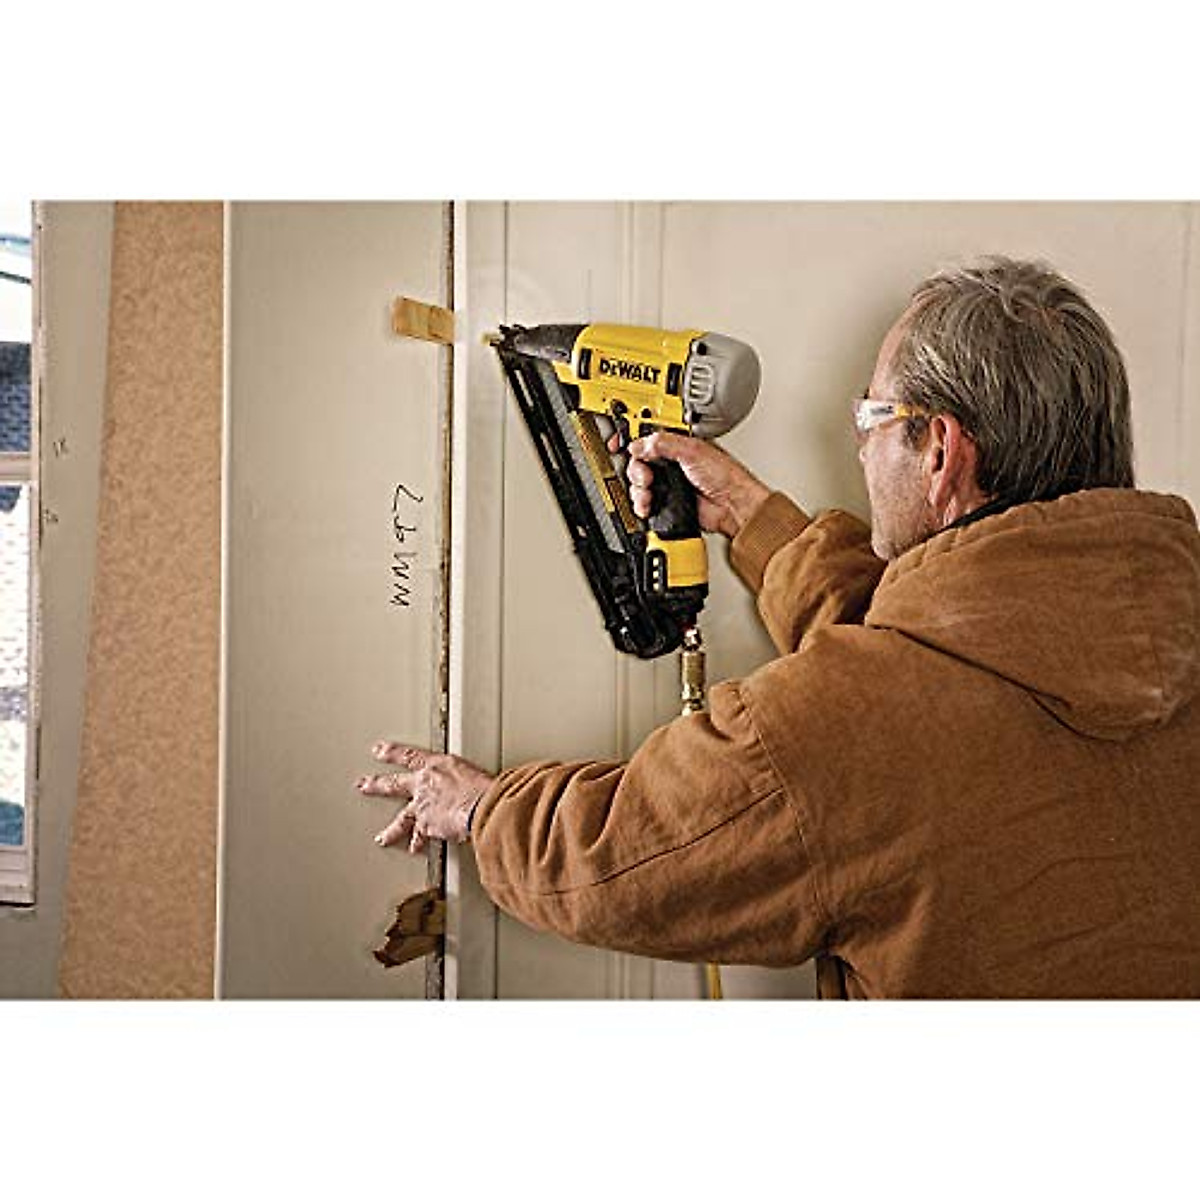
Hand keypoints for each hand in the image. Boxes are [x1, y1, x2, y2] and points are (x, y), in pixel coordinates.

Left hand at [355, 741, 494, 853]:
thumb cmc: (487, 788)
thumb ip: (468, 779)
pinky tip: (412, 850)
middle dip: (376, 784)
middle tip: (362, 784)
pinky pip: (419, 838)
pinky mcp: (426, 827)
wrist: (483, 805)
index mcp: (438, 765)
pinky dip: (417, 845)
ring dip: (390, 831)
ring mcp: (423, 807)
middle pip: (394, 784)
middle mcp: (425, 784)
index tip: (378, 750)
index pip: (409, 755)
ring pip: (401, 820)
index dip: (392, 752)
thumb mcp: (476, 773)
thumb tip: (476, 784)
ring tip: (381, 838)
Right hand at [625, 431, 770, 539]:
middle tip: (647, 477)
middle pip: (637, 462)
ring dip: (639, 490)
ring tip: (649, 495)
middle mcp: (671, 463)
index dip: (631, 438)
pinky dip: (643, 505)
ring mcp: (669, 484)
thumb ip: (663, 443)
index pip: (647, 438)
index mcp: (677, 445)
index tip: (617, 442)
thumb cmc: (725, 476)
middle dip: (636, 471)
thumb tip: (639, 444)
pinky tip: (649, 506)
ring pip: (639, 484)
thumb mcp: (692, 451)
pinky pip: (646, 502)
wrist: (733, 507)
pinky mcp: (668, 502)